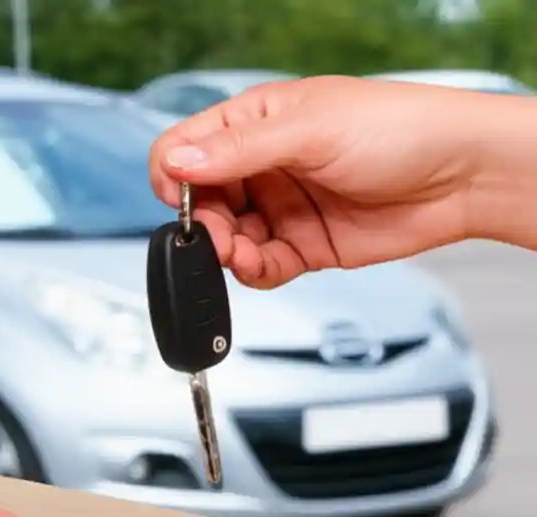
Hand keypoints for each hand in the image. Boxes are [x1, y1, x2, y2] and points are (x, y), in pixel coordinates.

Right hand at [148, 75, 515, 288]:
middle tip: (218, 237)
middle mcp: (262, 165)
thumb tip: (177, 163)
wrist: (464, 175)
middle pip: (201, 201)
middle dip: (202, 224)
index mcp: (255, 122)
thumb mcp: (309, 130)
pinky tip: (262, 265)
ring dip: (226, 253)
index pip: (185, 147)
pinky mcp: (302, 245)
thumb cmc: (400, 129)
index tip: (184, 199)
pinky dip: (254, 272)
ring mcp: (281, 206)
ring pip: (227, 239)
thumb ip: (238, 151)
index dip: (175, 175)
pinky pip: (260, 266)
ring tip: (244, 254)